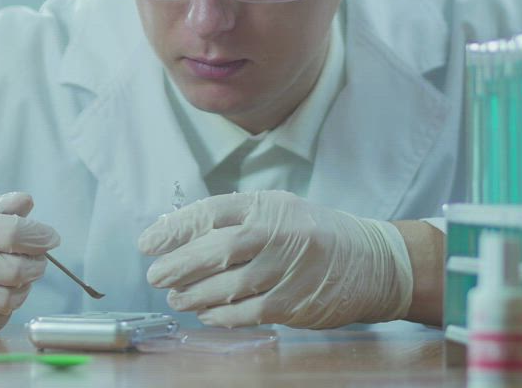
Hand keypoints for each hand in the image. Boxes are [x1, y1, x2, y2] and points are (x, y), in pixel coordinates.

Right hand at [0, 188, 58, 334]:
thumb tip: (28, 204)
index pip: (13, 232)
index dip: (39, 234)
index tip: (48, 236)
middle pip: (14, 269)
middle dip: (34, 263)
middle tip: (35, 258)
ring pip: (5, 299)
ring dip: (21, 289)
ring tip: (15, 278)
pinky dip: (1, 312)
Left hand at [138, 190, 411, 328]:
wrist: (374, 263)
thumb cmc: (316, 234)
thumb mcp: (279, 212)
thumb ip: (236, 219)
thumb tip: (181, 234)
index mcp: (267, 206)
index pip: (209, 212)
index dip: (173, 229)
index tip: (147, 242)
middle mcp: (276, 233)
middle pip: (214, 249)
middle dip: (177, 264)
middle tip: (155, 275)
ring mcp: (286, 269)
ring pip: (227, 284)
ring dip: (194, 293)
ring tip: (176, 297)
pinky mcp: (294, 301)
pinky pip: (247, 311)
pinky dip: (221, 315)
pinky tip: (207, 313)